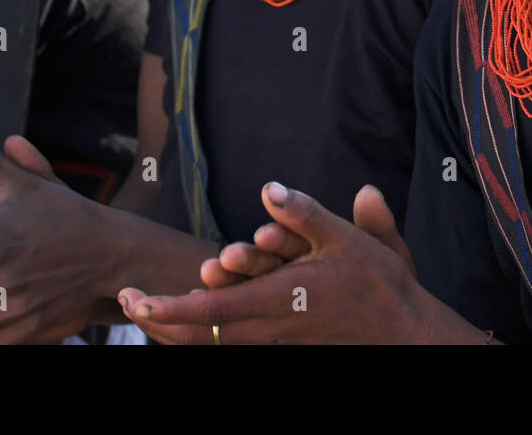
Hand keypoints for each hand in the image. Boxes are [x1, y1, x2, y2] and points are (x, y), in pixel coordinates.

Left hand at [119, 183, 480, 343]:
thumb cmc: (378, 282)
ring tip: (147, 310)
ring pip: (214, 340)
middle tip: (126, 302)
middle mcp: (270, 326)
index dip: (169, 308)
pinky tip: (190, 320)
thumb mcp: (347, 240)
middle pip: (201, 332)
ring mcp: (275, 339)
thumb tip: (269, 188)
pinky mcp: (284, 342)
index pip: (211, 310)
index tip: (134, 299)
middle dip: (160, 319)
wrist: (404, 332)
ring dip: (178, 326)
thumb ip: (306, 214)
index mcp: (280, 299)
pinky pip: (233, 341)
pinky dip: (204, 332)